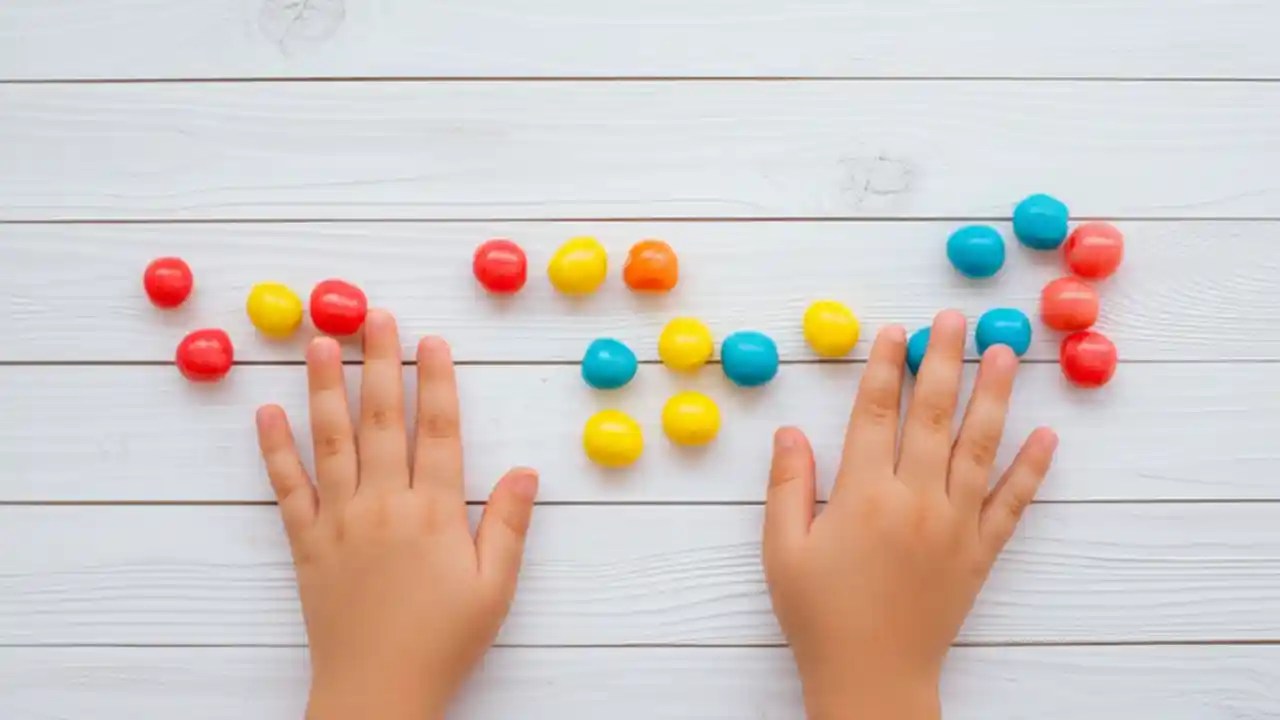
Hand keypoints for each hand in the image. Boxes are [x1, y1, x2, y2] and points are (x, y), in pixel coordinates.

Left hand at [254, 310, 538, 719]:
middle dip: (380, 363)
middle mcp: (385, 504)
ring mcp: (340, 520)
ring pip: (331, 440)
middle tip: (373, 316)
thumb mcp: (495, 588)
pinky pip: (287, 488)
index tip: (432, 340)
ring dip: (324, 387)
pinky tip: (266, 412)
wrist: (377, 693)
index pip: (440, 431)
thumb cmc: (444, 642)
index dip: (438, 382)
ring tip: (317, 341)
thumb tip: (527, 470)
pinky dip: (274, 449)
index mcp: (436, 512)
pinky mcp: (306, 543)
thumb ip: (510, 525)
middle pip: (383, 420)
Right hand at [763, 311, 1057, 719]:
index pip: (875, 414)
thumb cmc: (819, 616)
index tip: (895, 332)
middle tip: (955, 320)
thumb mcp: (782, 550)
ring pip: (980, 447)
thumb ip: (788, 486)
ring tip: (1005, 354)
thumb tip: (790, 430)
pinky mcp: (980, 553)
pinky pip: (1013, 504)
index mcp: (863, 496)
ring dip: (994, 396)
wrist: (872, 678)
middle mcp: (915, 500)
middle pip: (933, 416)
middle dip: (944, 361)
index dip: (884, 367)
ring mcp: (955, 525)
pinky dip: (1032, 470)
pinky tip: (1048, 438)